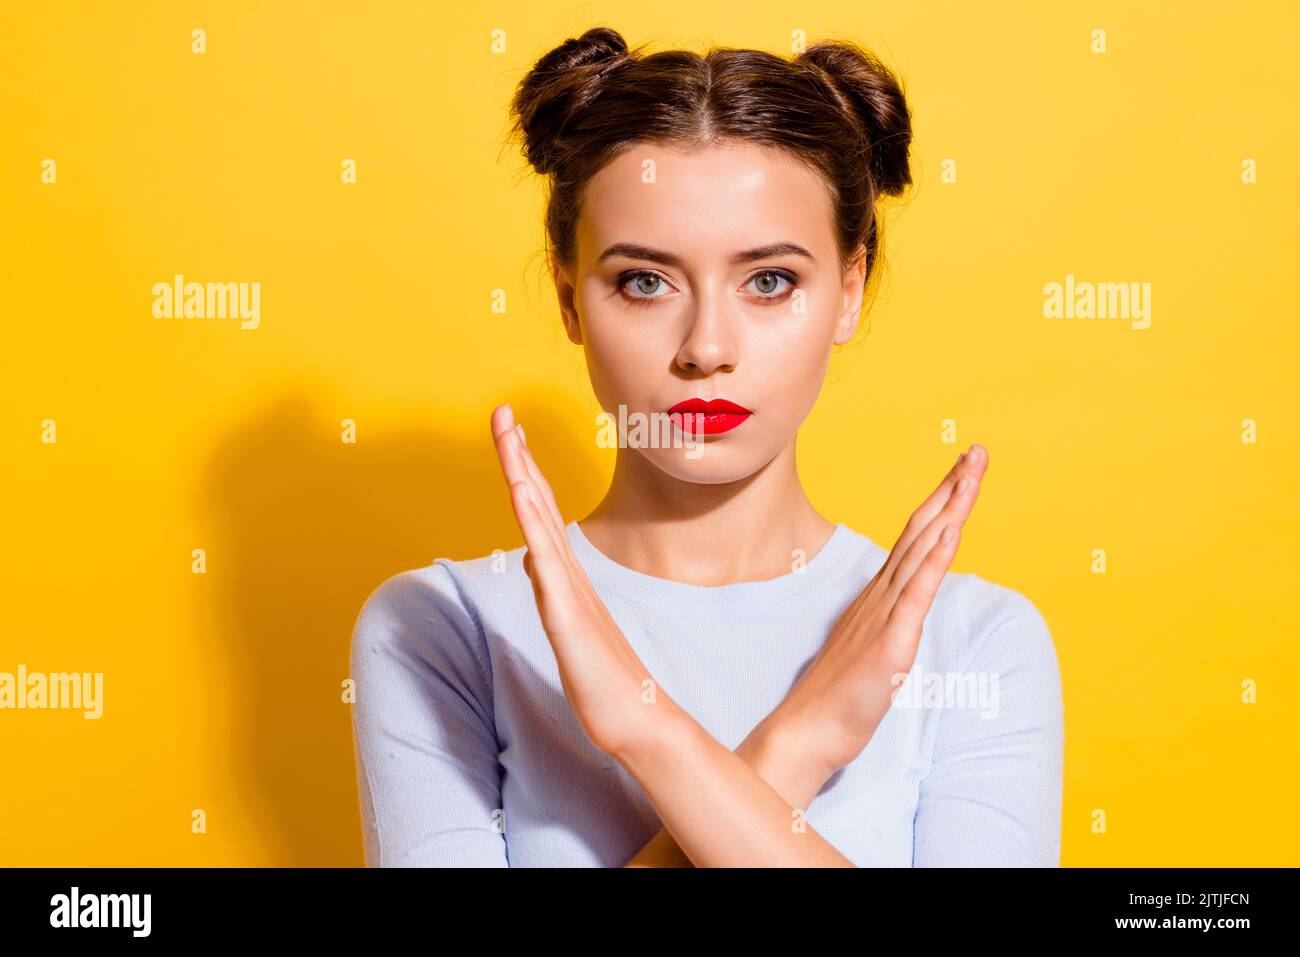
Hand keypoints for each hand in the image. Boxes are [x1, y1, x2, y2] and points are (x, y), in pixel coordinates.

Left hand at [490, 404, 671, 757]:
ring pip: (541, 524)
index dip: (524, 468)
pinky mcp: (568, 617)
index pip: (541, 511)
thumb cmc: (607, 681)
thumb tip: (534, 562)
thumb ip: (554, 591)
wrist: (640, 720)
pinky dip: (535, 527)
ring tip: (510, 437)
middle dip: (519, 455)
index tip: (510, 430)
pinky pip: (547, 564)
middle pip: (538, 503)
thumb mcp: (570, 628)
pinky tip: (523, 498)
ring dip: (523, 476)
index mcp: (567, 575)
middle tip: (503, 411)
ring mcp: (569, 592)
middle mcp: (568, 574)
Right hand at [775, 444, 989, 774]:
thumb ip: (887, 621)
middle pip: (921, 529)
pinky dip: (935, 558)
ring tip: (970, 473)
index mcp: (880, 596)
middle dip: (952, 488)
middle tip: (976, 450)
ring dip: (949, 508)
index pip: (915, 537)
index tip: (962, 470)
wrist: (808, 729)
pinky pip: (916, 592)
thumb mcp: (872, 648)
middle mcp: (882, 594)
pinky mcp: (890, 641)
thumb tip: (904, 607)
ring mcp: (884, 614)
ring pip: (921, 549)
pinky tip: (952, 531)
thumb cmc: (839, 695)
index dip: (941, 502)